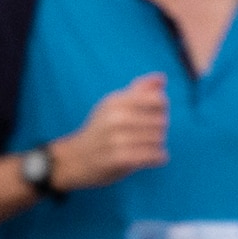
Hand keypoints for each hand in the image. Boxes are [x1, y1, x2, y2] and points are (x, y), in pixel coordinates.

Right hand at [51, 74, 169, 190]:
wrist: (74, 160)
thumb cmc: (99, 131)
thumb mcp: (113, 105)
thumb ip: (138, 90)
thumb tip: (162, 78)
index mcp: (116, 101)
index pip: (158, 100)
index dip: (162, 108)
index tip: (155, 115)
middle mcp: (116, 117)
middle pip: (160, 120)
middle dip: (161, 129)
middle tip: (153, 135)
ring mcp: (116, 139)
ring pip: (157, 139)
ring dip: (159, 145)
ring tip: (152, 147)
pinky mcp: (118, 159)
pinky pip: (151, 155)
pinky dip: (158, 157)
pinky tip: (157, 158)